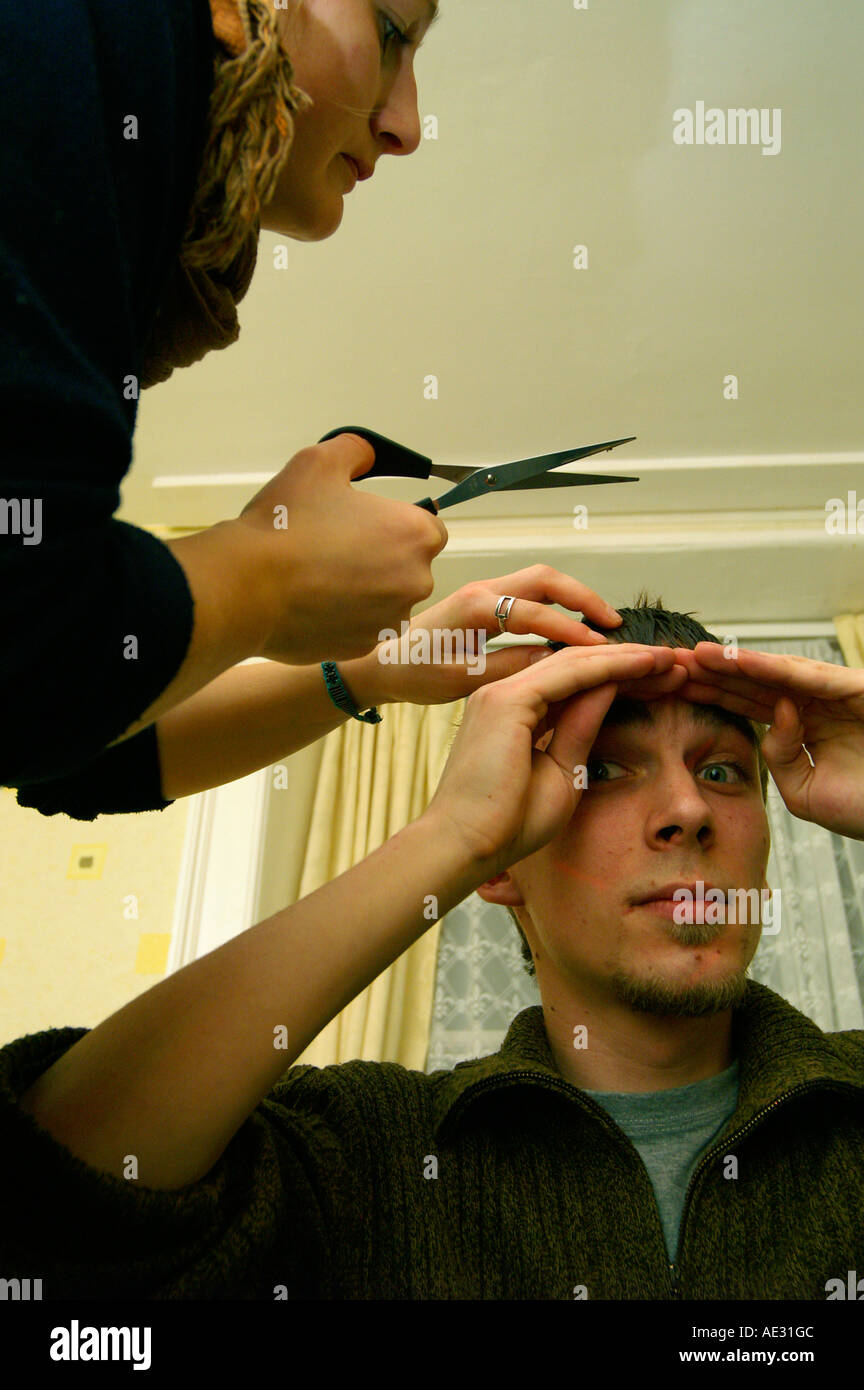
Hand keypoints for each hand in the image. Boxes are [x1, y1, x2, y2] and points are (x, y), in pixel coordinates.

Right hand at [234, 434, 447, 664]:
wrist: (248, 587)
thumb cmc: (286, 524)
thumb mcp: (320, 461)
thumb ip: (357, 451)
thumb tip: (369, 455)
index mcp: (415, 534)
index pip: (429, 529)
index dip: (396, 524)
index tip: (364, 524)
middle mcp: (416, 582)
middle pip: (410, 567)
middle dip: (382, 558)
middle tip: (335, 547)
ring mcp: (390, 620)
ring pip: (387, 600)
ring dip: (365, 590)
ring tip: (319, 577)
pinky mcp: (364, 647)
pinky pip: (363, 627)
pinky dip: (346, 617)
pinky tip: (313, 602)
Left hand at [348, 566, 624, 706]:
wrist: (380, 662)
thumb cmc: (413, 672)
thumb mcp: (461, 680)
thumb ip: (508, 668)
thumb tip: (553, 661)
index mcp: (475, 609)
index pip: (536, 614)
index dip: (571, 630)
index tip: (601, 647)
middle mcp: (482, 590)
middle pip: (546, 579)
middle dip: (583, 598)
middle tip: (613, 624)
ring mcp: (484, 591)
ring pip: (540, 581)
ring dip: (573, 597)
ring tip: (600, 623)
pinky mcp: (484, 600)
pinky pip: (530, 593)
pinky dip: (557, 602)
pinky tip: (571, 625)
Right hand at [424, 644, 680, 876]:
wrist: (466, 845)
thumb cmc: (508, 823)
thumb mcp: (562, 772)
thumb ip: (581, 730)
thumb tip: (609, 695)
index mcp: (512, 713)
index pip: (574, 683)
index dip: (620, 679)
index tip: (663, 684)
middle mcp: (504, 693)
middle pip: (577, 665)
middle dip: (629, 663)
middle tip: (675, 665)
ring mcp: (502, 692)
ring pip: (576, 662)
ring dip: (627, 659)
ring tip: (669, 660)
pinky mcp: (507, 700)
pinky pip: (569, 674)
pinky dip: (610, 666)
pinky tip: (645, 666)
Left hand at [672, 643, 863, 839]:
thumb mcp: (805, 793)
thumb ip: (779, 757)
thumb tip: (774, 717)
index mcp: (803, 726)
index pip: (747, 705)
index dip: (710, 695)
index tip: (670, 689)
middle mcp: (816, 704)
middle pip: (752, 683)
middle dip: (711, 673)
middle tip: (666, 662)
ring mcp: (835, 693)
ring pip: (774, 673)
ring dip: (733, 663)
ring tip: (695, 655)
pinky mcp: (855, 688)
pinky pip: (806, 676)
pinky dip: (770, 668)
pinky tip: (737, 662)